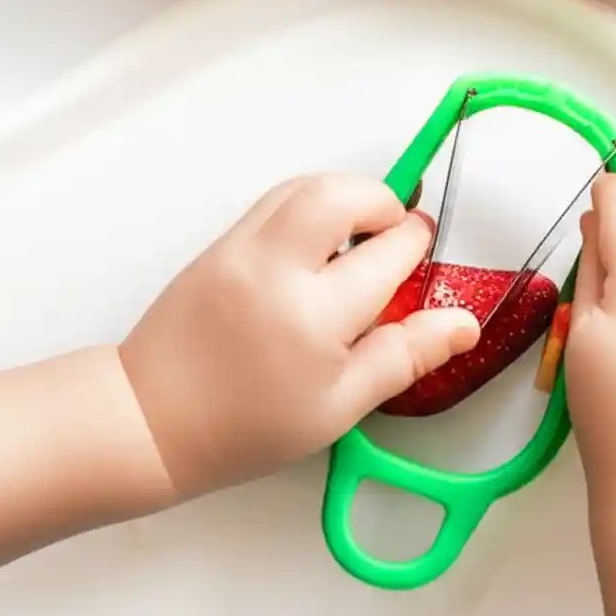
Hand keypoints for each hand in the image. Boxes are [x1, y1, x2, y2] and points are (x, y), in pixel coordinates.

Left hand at [119, 174, 479, 495]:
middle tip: (395, 232)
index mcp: (315, 314)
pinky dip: (307, 208)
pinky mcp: (218, 245)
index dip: (416, 246)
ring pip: (304, 187)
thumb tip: (464, 323)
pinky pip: (274, 204)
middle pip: (341, 193)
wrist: (151, 420)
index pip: (389, 252)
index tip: (424, 255)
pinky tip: (317, 249)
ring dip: (344, 197)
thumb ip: (405, 356)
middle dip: (381, 200)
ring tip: (359, 237)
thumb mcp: (340, 406)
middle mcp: (276, 266)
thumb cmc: (248, 427)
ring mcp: (240, 248)